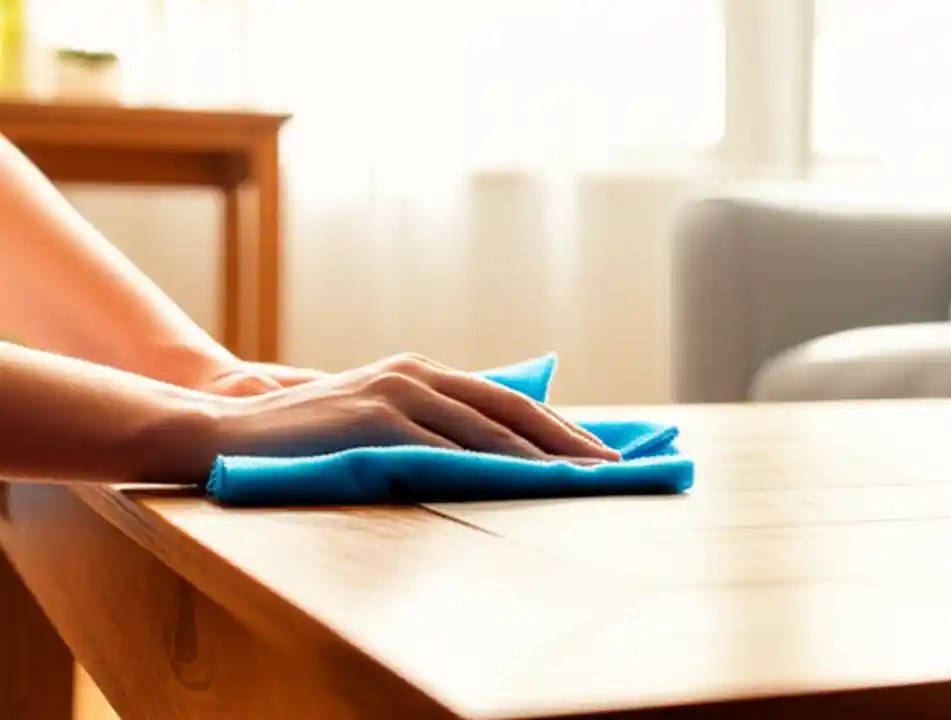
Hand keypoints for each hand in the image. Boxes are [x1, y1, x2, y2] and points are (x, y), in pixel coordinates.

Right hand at [214, 353, 618, 461]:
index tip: (600, 451)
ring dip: (541, 458)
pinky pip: (445, 450)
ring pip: (488, 430)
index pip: (508, 400)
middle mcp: (418, 375)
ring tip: (583, 480)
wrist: (234, 432)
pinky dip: (489, 468)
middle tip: (614, 466)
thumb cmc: (312, 435)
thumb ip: (430, 425)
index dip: (559, 426)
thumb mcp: (380, 417)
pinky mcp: (376, 423)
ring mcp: (398, 395)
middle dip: (568, 439)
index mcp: (423, 372)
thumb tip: (491, 453)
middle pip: (513, 409)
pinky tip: (522, 483)